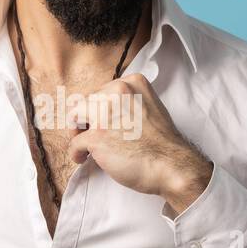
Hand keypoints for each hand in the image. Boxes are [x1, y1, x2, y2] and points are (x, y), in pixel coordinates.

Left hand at [66, 73, 212, 214]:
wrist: (171, 165)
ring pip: (75, 116)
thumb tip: (105, 111)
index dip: (98, 109)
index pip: (101, 91)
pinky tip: (83, 158)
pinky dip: (76, 153)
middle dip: (86, 120)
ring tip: (85, 145)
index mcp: (131, 82)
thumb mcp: (149, 107)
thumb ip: (128, 103)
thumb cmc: (162, 143)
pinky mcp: (97, 136)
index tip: (100, 122)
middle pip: (85, 102)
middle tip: (93, 135)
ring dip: (77, 133)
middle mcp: (117, 92)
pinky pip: (74, 142)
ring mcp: (106, 114)